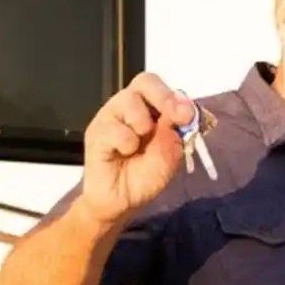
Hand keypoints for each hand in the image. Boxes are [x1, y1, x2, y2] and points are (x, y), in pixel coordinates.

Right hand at [78, 72, 196, 225]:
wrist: (122, 202)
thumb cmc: (144, 176)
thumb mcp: (170, 155)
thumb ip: (175, 133)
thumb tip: (183, 112)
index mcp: (150, 109)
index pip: (161, 87)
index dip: (176, 96)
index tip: (188, 115)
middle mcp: (129, 107)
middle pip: (145, 82)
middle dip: (164, 98)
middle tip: (174, 117)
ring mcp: (110, 117)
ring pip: (128, 100)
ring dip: (142, 124)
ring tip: (139, 146)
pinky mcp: (96, 132)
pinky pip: (114, 128)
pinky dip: (126, 144)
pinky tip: (123, 154)